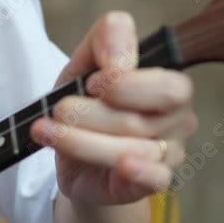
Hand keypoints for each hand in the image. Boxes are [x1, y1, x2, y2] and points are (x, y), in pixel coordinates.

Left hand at [31, 11, 198, 204]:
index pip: (168, 86)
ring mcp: (169, 153)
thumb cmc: (86, 108)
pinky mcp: (152, 183)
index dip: (126, 85)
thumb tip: (120, 63)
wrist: (75, 161)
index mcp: (168, 87)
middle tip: (62, 110)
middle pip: (145, 119)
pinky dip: (139, 172)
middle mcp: (177, 119)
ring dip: (81, 141)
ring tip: (46, 132)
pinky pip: (155, 178)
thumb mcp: (85, 64)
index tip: (90, 82)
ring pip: (133, 150)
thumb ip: (107, 39)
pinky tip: (122, 165)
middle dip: (96, 114)